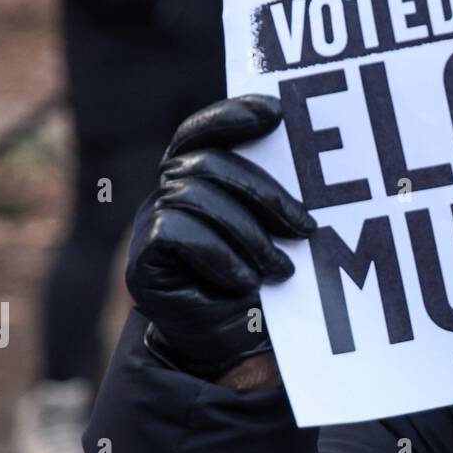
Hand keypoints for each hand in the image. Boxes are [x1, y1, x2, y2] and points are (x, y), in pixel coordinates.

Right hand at [126, 94, 315, 381]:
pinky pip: (179, 234)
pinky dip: (221, 257)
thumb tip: (309, 156)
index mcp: (197, 174)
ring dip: (249, 236)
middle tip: (306, 228)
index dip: (233, 114)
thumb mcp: (272, 228)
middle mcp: (167, 190)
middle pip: (208, 164)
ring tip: (281, 267)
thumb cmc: (260, 276)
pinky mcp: (144, 256)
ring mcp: (150, 221)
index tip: (277, 112)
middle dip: (265, 194)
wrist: (231, 341)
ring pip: (197, 199)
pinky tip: (246, 282)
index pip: (203, 130)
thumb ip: (271, 192)